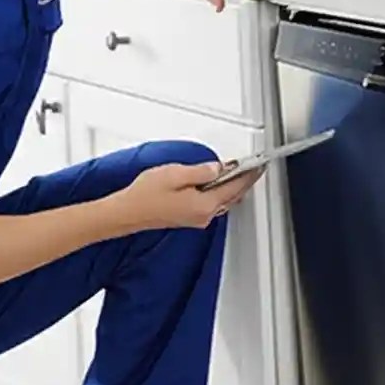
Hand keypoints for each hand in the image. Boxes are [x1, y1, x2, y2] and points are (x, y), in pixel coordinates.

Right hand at [114, 161, 263, 231]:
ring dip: (232, 187)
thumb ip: (201, 171)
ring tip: (238, 172)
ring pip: (223, 201)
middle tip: (252, 167)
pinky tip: (216, 183)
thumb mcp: (175, 174)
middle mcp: (204, 215)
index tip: (258, 166)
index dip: (248, 174)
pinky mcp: (188, 217)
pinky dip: (219, 192)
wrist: (126, 213)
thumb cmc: (145, 195)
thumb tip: (217, 168)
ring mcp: (196, 218)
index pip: (235, 187)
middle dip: (244, 181)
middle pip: (232, 196)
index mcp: (204, 205)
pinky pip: (212, 204)